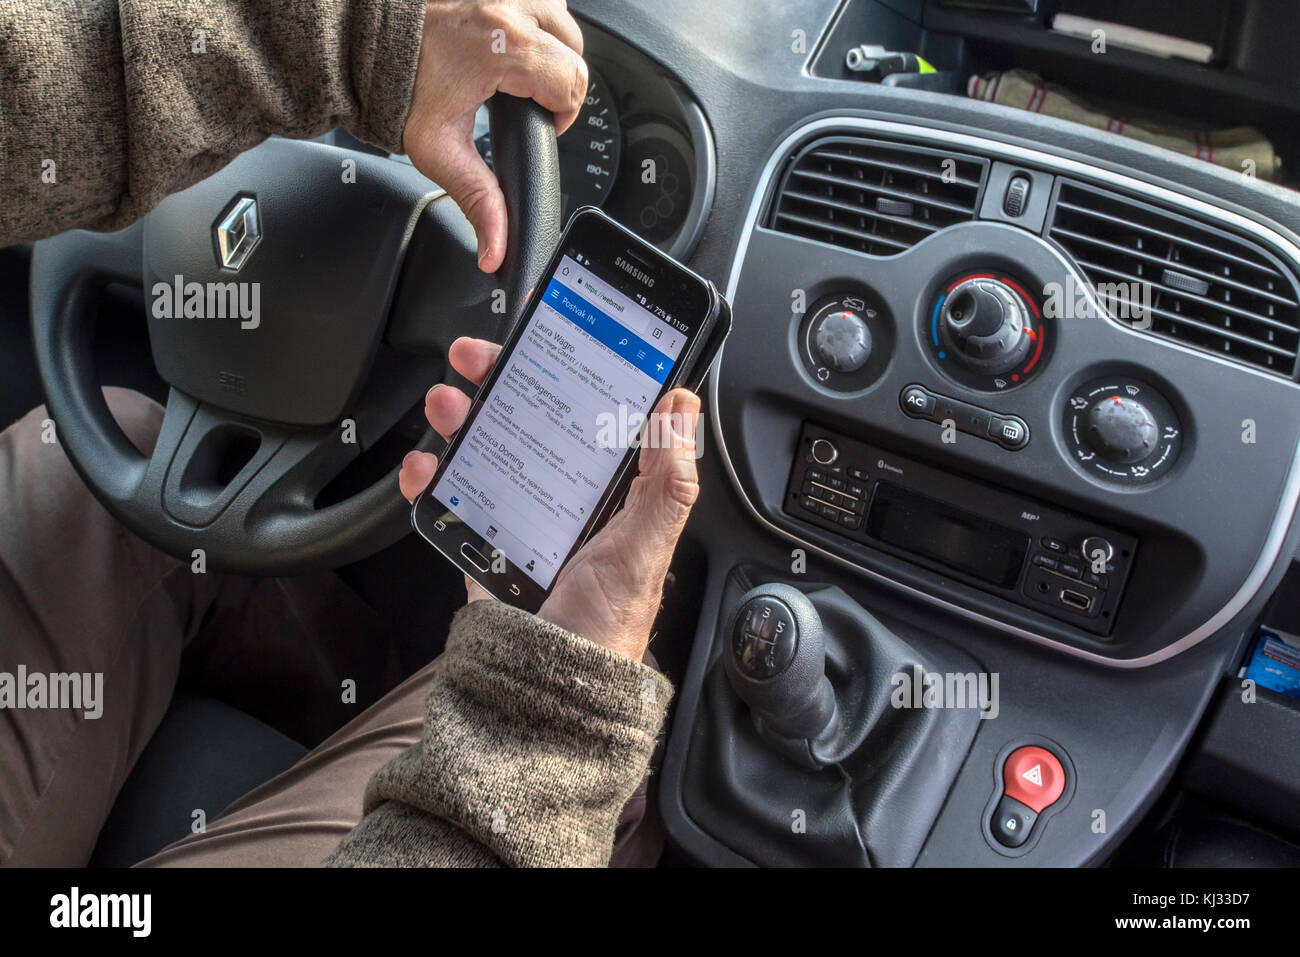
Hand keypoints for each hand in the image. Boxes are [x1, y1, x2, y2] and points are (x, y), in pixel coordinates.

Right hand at [400, 337, 701, 661]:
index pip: (596, 412)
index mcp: (614, 489)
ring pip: (490, 448)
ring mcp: (523, 518)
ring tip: (445, 402)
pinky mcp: (486, 543)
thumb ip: (666, 480)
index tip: (550, 334)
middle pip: (533, 420)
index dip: (573, 369)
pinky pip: (456, 499)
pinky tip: (424, 467)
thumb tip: (683, 407)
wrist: (548, 691)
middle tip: (477, 357)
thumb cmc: (605, 626)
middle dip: (501, 380)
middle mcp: (568, 496)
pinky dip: (432, 478)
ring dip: (461, 417)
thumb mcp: (644, 547)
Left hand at [402, 0, 587, 272]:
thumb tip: (495, 251)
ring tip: (515, 69)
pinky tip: (503, 41)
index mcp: (506, 47)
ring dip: (548, 46)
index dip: (561, 113)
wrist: (358, 40)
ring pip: (561, 19)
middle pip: (573, 50)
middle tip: (523, 98)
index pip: (573, 84)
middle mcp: (511, 6)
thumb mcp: (440, 152)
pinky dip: (530, 21)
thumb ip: (479, 201)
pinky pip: (537, 0)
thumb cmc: (394, 86)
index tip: (538, 122)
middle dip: (557, 80)